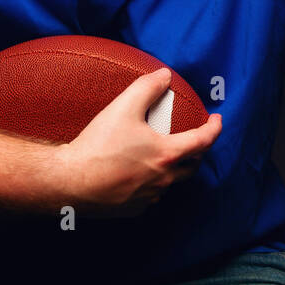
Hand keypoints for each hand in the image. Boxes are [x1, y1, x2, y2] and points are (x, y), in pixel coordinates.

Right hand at [51, 68, 221, 217]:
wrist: (68, 182)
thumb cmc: (97, 146)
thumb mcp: (123, 108)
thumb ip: (147, 87)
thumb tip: (164, 75)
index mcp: (167, 155)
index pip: (203, 141)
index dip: (215, 128)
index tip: (216, 119)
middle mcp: (163, 179)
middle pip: (192, 166)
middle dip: (198, 152)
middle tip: (193, 139)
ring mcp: (148, 197)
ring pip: (170, 183)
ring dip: (173, 169)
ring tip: (163, 155)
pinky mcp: (131, 209)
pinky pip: (150, 196)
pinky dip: (151, 184)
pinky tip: (139, 175)